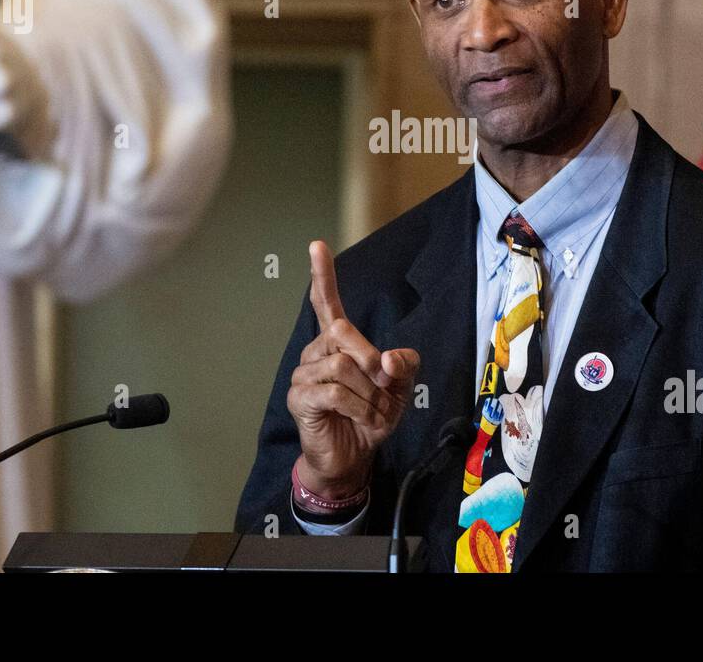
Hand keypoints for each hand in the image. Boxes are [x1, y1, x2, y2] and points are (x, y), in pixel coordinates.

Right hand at [288, 240, 419, 499]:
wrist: (353, 457)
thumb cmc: (372, 416)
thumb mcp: (400, 388)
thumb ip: (403, 365)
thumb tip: (387, 358)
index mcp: (337, 343)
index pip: (327, 303)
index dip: (323, 275)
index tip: (316, 245)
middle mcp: (316, 352)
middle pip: (343, 331)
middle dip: (371, 358)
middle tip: (384, 385)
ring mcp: (304, 375)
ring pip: (342, 366)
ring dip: (369, 393)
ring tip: (373, 411)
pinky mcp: (299, 399)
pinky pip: (333, 392)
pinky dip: (359, 408)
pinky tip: (363, 420)